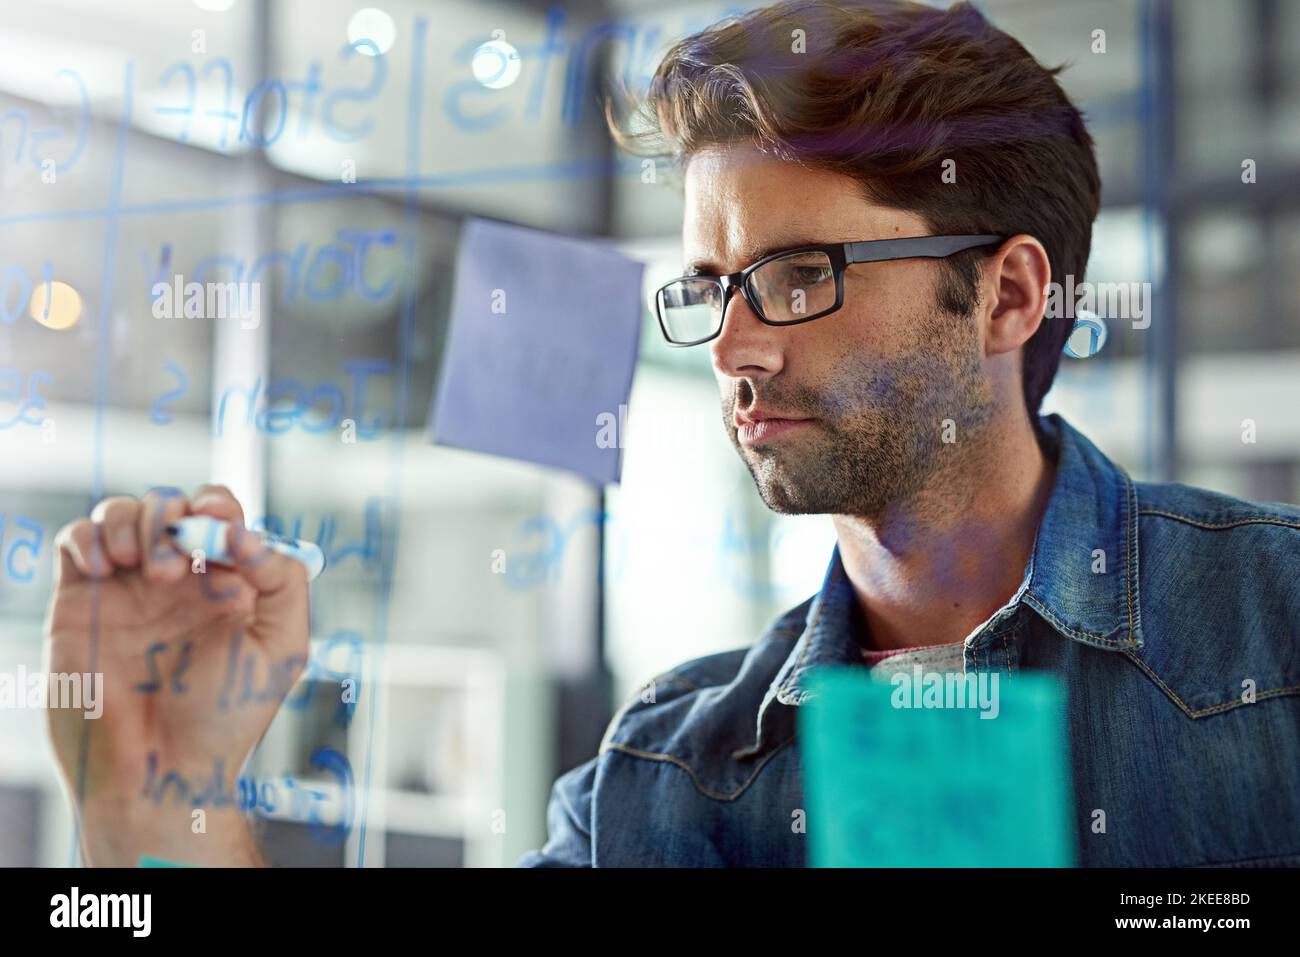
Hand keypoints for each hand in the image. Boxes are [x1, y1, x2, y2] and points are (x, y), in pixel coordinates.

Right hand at [43, 484, 309, 864]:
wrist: (155, 771)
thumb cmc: (223, 719)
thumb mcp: (282, 649)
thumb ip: (284, 582)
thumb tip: (246, 533)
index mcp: (228, 582)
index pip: (221, 514)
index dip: (218, 506)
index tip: (217, 532)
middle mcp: (180, 579)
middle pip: (171, 505)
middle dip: (172, 517)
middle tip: (173, 571)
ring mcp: (129, 587)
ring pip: (123, 513)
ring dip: (131, 522)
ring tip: (141, 570)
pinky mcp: (82, 601)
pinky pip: (77, 541)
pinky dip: (88, 537)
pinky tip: (103, 569)